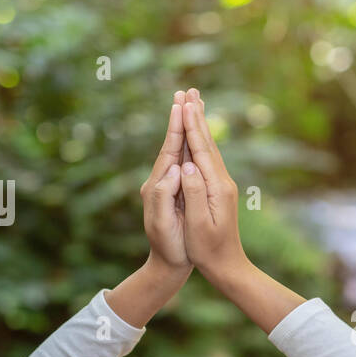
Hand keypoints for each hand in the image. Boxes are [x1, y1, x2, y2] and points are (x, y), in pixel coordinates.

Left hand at [139, 94, 193, 279]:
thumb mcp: (162, 223)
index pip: (169, 150)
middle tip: (186, 91)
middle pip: (173, 143)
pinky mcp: (180, 192)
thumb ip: (162, 194)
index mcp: (158, 185)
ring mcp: (171, 185)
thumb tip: (174, 168)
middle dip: (180, 118)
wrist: (168, 266)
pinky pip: (187, 162)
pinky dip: (192, 144)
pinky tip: (197, 136)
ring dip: (186, 127)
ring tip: (192, 105)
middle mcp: (162, 181)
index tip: (182, 103)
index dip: (176, 126)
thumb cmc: (169, 247)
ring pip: (181, 149)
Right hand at [178, 88, 247, 283]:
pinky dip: (202, 142)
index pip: (200, 150)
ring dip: (201, 125)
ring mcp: (222, 186)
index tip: (184, 103)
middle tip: (190, 91)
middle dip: (197, 116)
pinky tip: (200, 136)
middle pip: (207, 142)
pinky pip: (208, 159)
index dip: (191, 125)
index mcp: (216, 188)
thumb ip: (193, 193)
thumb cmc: (207, 250)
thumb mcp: (198, 224)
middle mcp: (222, 182)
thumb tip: (187, 165)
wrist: (227, 266)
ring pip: (209, 149)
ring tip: (195, 104)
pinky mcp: (218, 191)